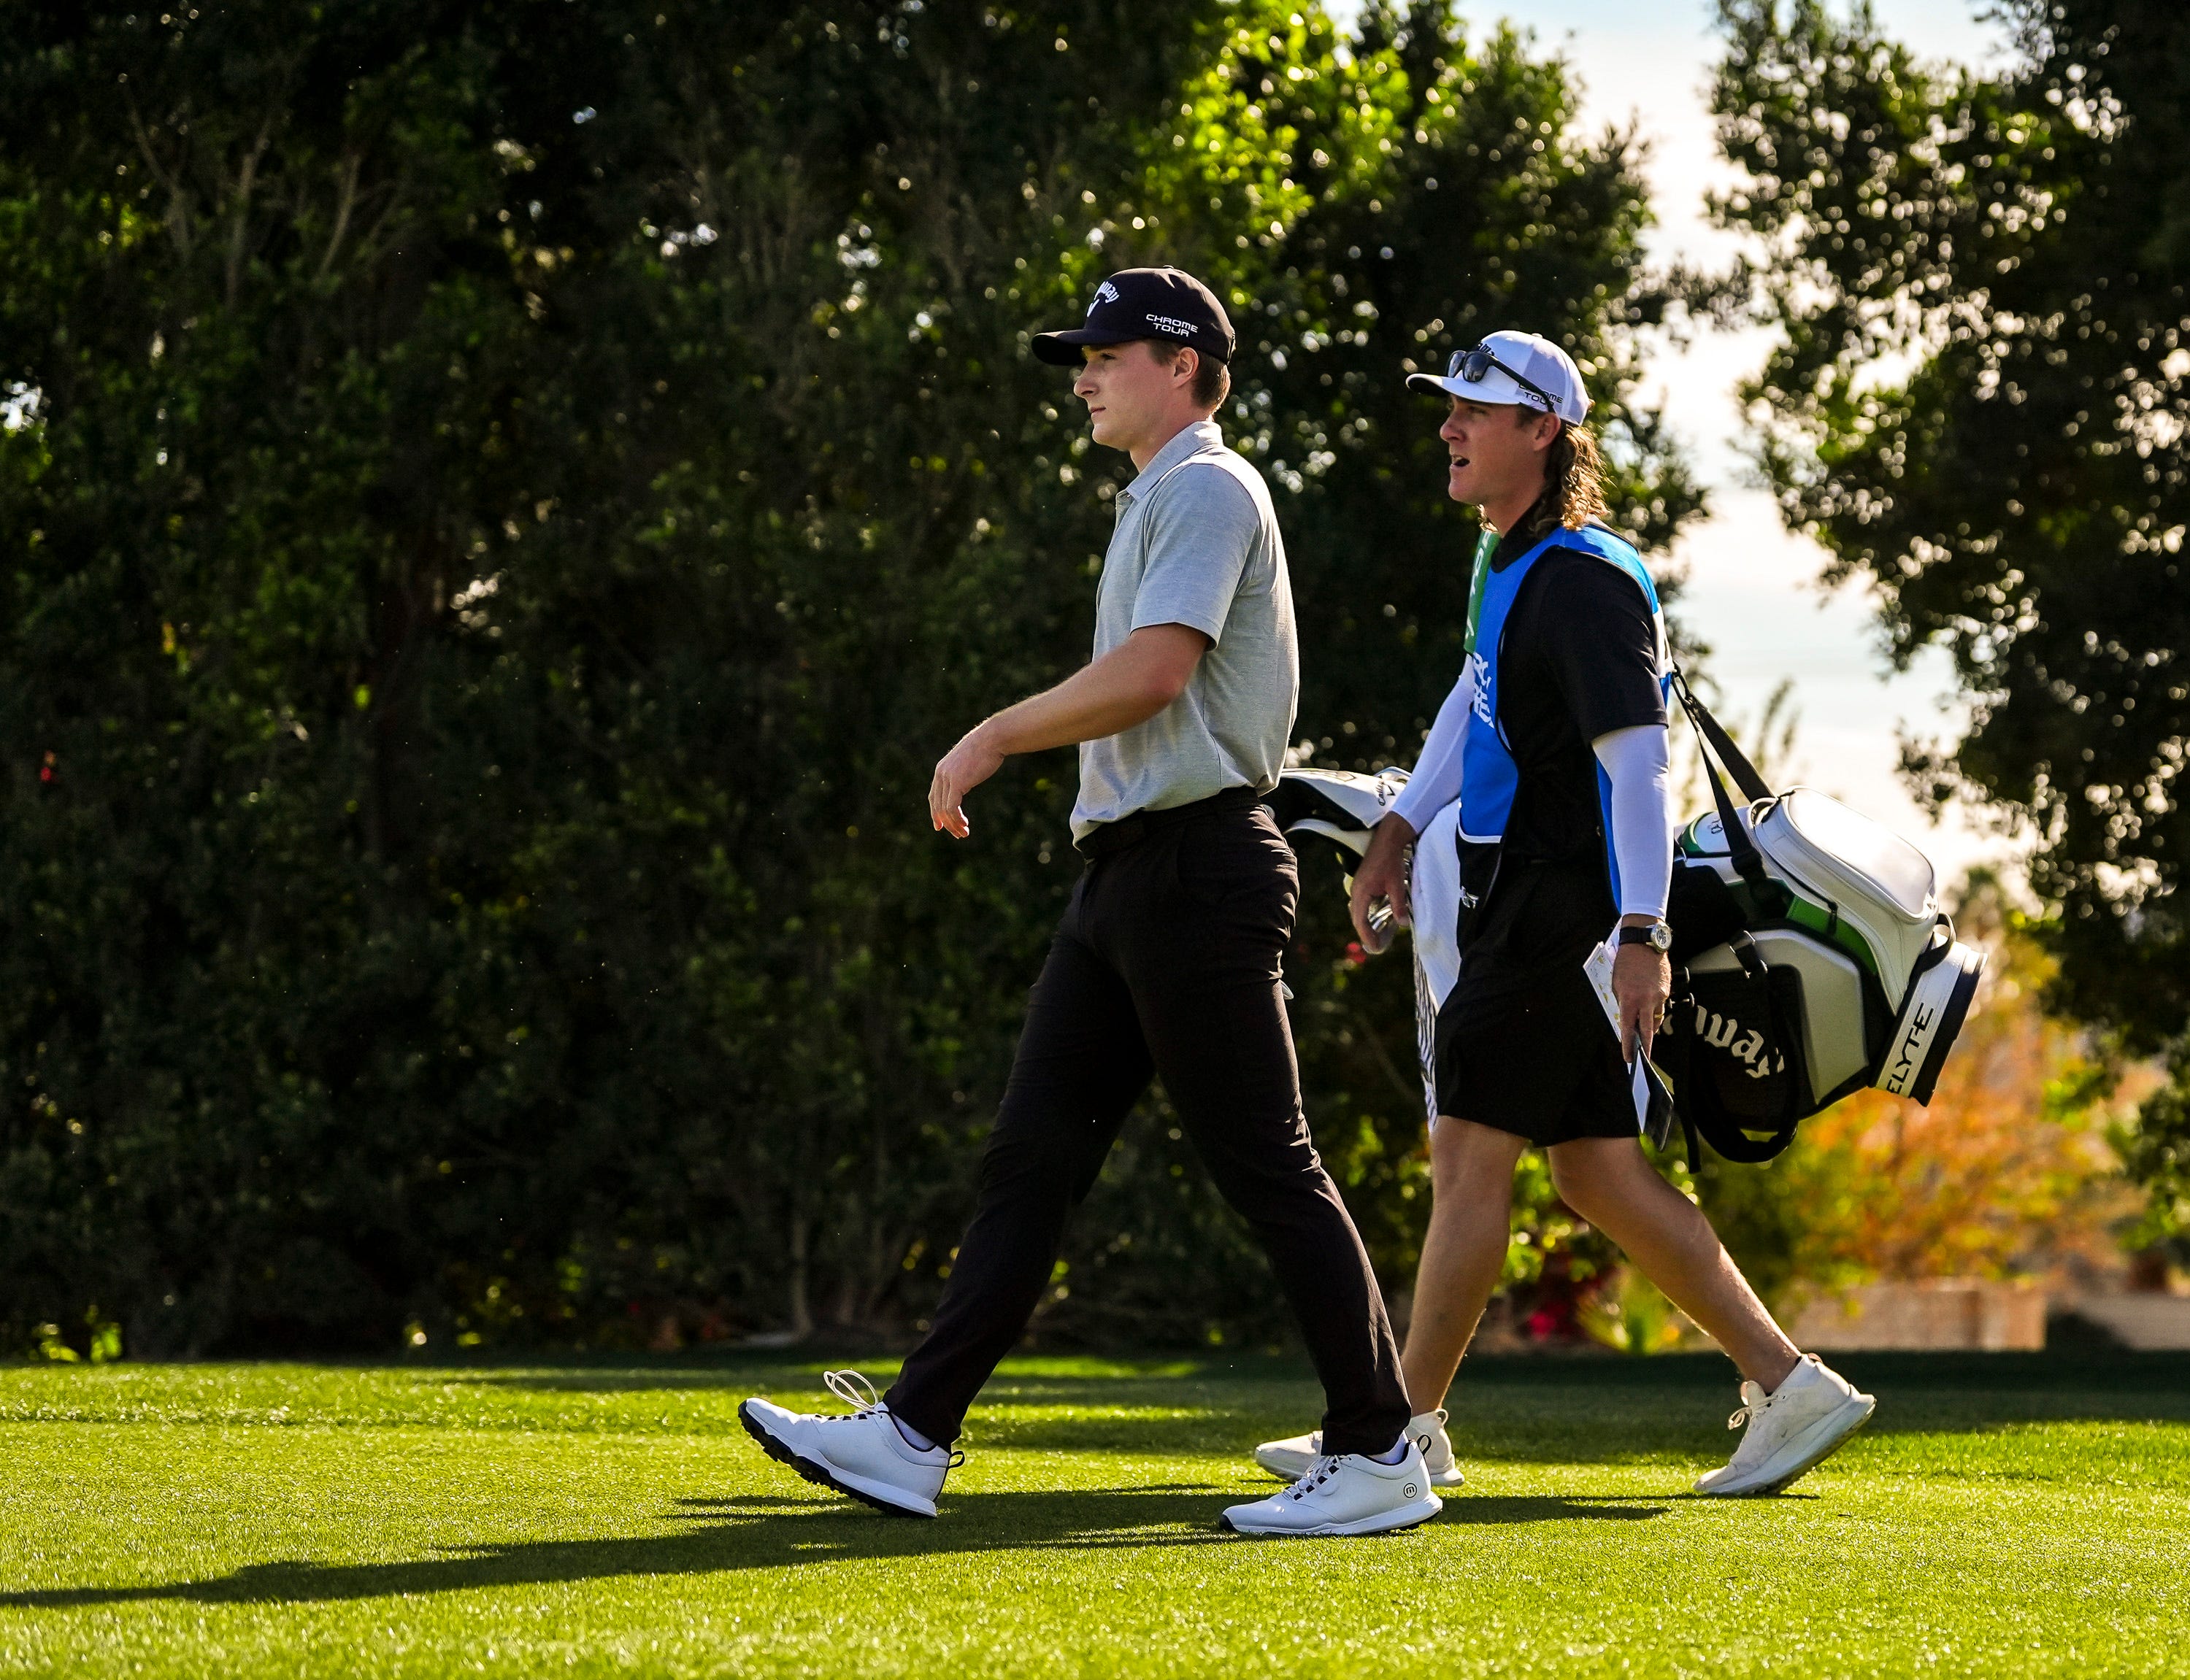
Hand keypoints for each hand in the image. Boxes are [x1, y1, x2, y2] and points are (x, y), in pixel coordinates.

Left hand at [929, 722, 1004, 838]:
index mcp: (941, 770)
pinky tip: (965, 823)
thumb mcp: (969, 762)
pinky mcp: (956, 782)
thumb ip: (963, 772)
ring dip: (953, 824)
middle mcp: (940, 774)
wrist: (991, 739)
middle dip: (946, 823)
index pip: (933, 796)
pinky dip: (956, 819)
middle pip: (937, 806)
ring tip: (963, 833)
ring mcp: (947, 778)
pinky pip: (951, 807)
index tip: (940, 826)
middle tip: (958, 834)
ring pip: (943, 809)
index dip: (935, 813)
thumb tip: (967, 780)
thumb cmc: (986, 749)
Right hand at [1348, 814, 1415, 954]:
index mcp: (1361, 892)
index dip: (1367, 936)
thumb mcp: (1397, 885)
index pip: (1360, 921)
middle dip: (1365, 933)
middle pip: (1356, 918)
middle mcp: (1356, 891)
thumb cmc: (1391, 861)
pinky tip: (1377, 918)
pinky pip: (1361, 904)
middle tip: (1376, 947)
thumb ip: (1399, 905)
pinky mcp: (1362, 884)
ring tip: (1376, 936)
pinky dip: (1367, 914)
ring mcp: (1358, 887)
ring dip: (1365, 924)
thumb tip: (1403, 924)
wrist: (1387, 840)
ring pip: (1358, 911)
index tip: (1375, 948)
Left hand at [1612, 930, 1671, 1063]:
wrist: (1644, 944)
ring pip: (1656, 1018)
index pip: (1628, 1028)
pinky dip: (1654, 1008)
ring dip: (1649, 1024)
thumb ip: (1623, 1003)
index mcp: (1630, 999)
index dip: (1628, 1045)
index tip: (1628, 1057)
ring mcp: (1659, 996)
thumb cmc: (1626, 963)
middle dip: (1646, 1047)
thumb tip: (1629, 1019)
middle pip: (1648, 1030)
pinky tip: (1649, 1003)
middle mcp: (1646, 1000)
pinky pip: (1660, 1005)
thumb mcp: (1617, 985)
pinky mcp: (1666, 991)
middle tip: (1644, 1059)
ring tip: (1643, 1025)